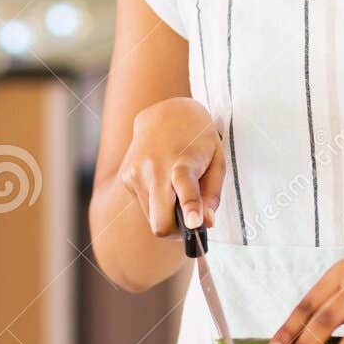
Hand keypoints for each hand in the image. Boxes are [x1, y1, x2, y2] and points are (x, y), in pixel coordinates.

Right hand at [115, 97, 224, 236]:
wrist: (165, 111)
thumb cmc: (197, 138)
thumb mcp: (217, 161)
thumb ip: (212, 194)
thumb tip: (207, 223)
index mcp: (183, 162)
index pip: (185, 188)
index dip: (190, 209)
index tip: (194, 224)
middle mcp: (155, 168)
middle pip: (160, 223)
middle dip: (176, 231)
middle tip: (189, 223)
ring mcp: (136, 173)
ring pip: (151, 217)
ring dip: (166, 214)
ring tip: (177, 192)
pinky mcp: (126, 177)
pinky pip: (144, 205)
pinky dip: (156, 203)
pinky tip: (163, 181)